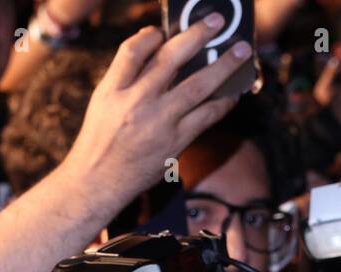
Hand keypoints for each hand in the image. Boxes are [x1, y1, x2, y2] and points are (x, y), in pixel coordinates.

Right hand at [61, 17, 248, 207]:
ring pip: (197, 86)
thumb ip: (127, 76)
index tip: (163, 29)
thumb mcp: (103, 102)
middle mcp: (135, 103)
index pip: (132, 51)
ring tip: (241, 51)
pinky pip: (207, 116)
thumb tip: (156, 48)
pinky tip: (234, 92)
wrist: (99, 180)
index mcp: (111, 90)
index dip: (150, 36)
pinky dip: (224, 102)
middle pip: (170, 60)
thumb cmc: (102, 139)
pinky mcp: (176, 142)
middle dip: (196, 36)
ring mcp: (159, 123)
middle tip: (216, 22)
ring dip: (223, 66)